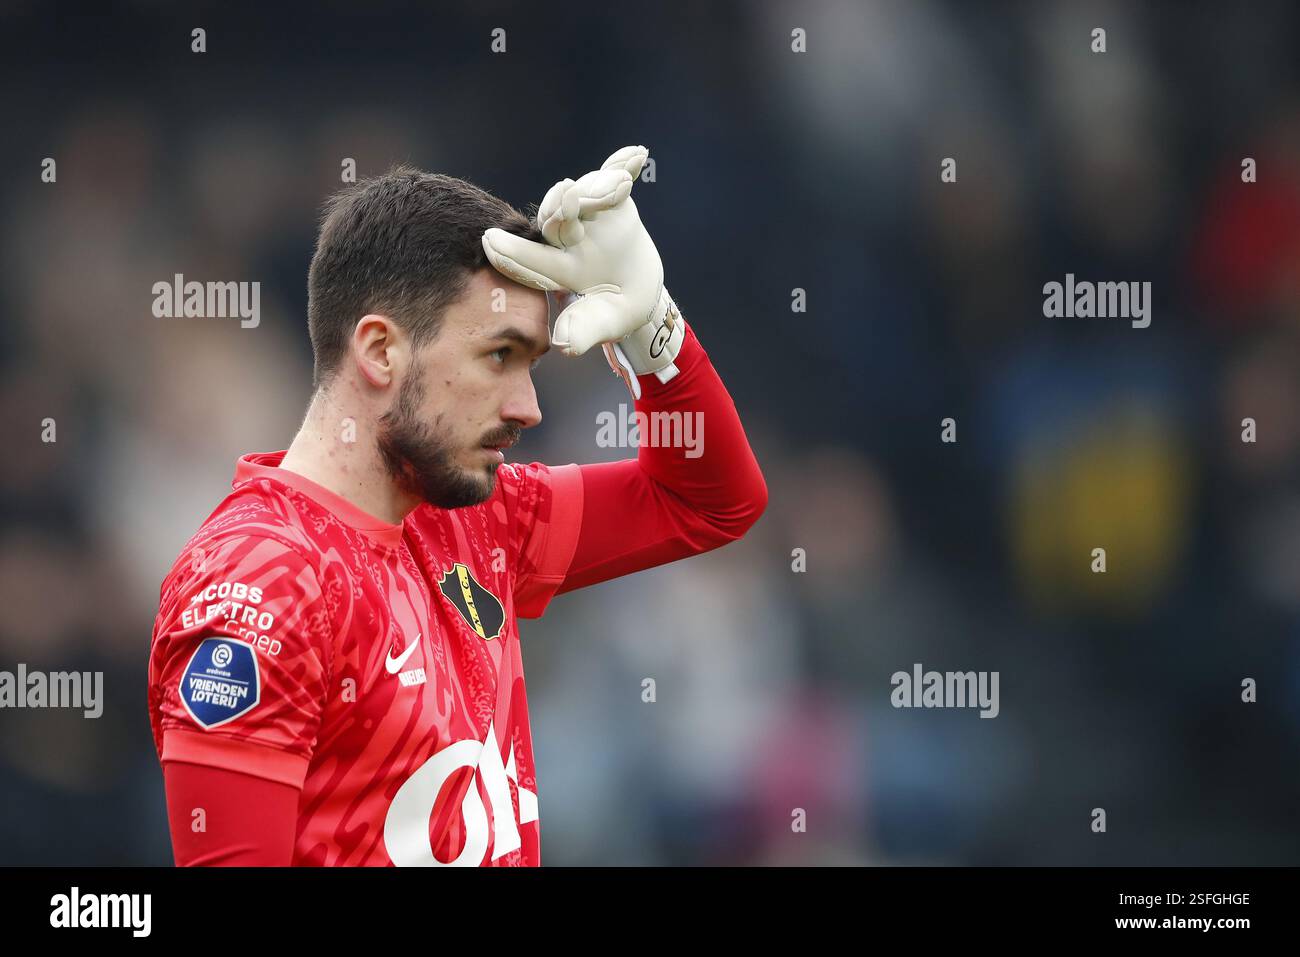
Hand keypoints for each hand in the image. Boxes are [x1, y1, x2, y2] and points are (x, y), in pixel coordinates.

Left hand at [482, 146, 684, 396]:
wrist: (638, 287)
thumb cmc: (615, 309)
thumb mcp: (607, 322)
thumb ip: (587, 330)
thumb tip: (564, 344)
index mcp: (558, 268)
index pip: (531, 261)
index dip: (511, 252)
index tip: (489, 242)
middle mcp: (566, 237)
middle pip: (555, 220)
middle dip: (559, 209)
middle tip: (566, 200)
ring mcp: (589, 215)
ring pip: (585, 195)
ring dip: (597, 189)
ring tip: (617, 189)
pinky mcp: (612, 198)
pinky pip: (615, 177)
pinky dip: (624, 167)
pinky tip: (637, 155)